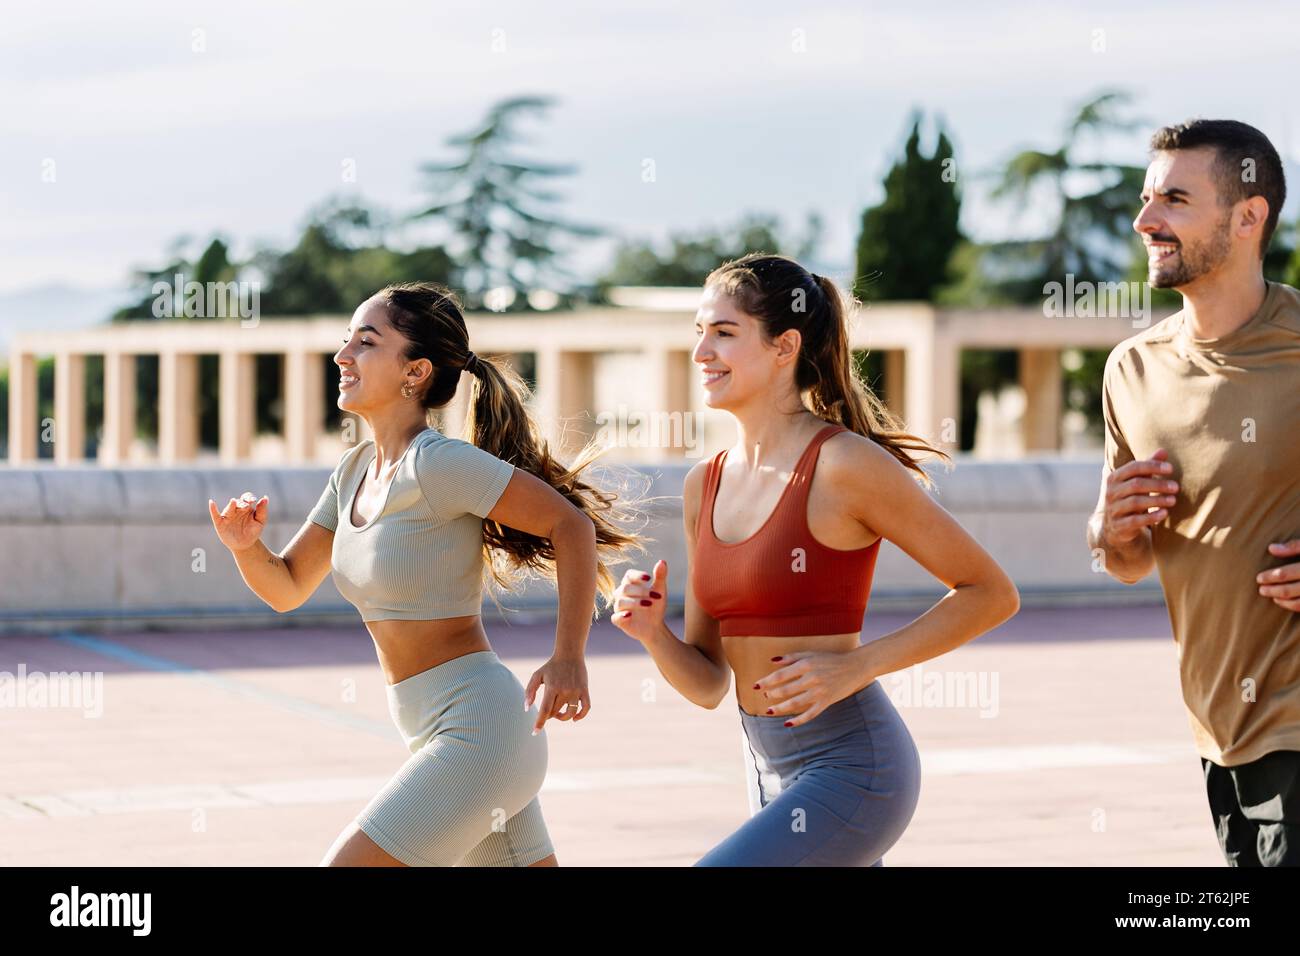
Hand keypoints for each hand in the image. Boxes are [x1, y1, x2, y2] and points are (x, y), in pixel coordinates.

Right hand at [209, 492, 268, 551]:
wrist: (245, 545)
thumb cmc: (253, 532)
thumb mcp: (260, 521)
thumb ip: (262, 510)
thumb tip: (265, 497)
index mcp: (246, 507)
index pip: (247, 497)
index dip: (249, 497)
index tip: (253, 501)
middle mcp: (236, 509)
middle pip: (238, 502)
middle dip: (242, 503)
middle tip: (246, 506)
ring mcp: (228, 516)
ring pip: (229, 508)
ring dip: (232, 505)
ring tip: (234, 502)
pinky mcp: (220, 523)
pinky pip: (215, 515)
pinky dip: (213, 509)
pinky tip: (211, 502)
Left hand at [524, 655, 589, 732]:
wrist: (569, 654)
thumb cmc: (551, 666)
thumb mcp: (537, 675)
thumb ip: (529, 691)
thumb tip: (527, 709)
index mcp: (552, 687)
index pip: (545, 710)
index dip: (540, 723)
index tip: (535, 732)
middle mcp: (565, 690)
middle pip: (556, 712)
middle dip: (550, 716)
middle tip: (548, 712)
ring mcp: (576, 691)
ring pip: (570, 713)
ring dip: (563, 718)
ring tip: (559, 714)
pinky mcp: (584, 690)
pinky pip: (586, 708)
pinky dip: (581, 716)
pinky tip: (575, 719)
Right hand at [610, 559, 666, 643]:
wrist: (655, 627)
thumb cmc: (655, 606)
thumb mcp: (660, 590)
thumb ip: (660, 576)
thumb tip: (662, 561)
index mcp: (631, 584)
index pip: (629, 575)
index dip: (637, 576)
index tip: (649, 578)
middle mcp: (622, 595)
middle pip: (625, 588)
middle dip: (640, 591)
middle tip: (655, 596)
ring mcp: (619, 608)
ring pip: (620, 602)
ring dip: (635, 602)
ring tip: (649, 604)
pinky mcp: (619, 621)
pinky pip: (615, 617)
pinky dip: (621, 616)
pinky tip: (630, 615)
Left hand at [755, 649, 871, 727]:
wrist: (855, 666)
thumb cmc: (830, 658)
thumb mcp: (811, 654)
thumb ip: (791, 657)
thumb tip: (772, 661)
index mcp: (806, 665)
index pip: (780, 675)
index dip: (766, 681)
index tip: (756, 686)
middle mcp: (812, 679)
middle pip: (786, 690)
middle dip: (772, 694)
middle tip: (765, 696)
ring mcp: (819, 692)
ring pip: (795, 703)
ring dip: (780, 708)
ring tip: (769, 711)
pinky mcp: (827, 702)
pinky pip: (810, 714)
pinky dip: (798, 720)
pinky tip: (787, 723)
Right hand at [1102, 448, 1178, 545]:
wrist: (1114, 527)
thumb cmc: (1130, 498)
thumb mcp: (1137, 482)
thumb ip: (1149, 467)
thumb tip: (1163, 451)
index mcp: (1114, 478)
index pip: (1133, 467)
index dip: (1152, 466)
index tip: (1170, 469)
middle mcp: (1111, 493)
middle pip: (1136, 484)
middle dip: (1158, 484)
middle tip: (1176, 487)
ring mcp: (1113, 510)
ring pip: (1135, 502)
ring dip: (1157, 500)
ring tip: (1173, 500)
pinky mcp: (1119, 526)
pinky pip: (1135, 520)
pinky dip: (1151, 516)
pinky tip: (1164, 513)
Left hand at [1257, 539, 1299, 611]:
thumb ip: (1295, 546)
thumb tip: (1271, 548)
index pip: (1285, 573)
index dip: (1270, 577)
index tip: (1259, 578)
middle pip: (1290, 590)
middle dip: (1273, 591)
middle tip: (1261, 590)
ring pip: (1299, 602)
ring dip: (1284, 602)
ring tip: (1273, 597)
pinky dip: (1296, 607)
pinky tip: (1288, 603)